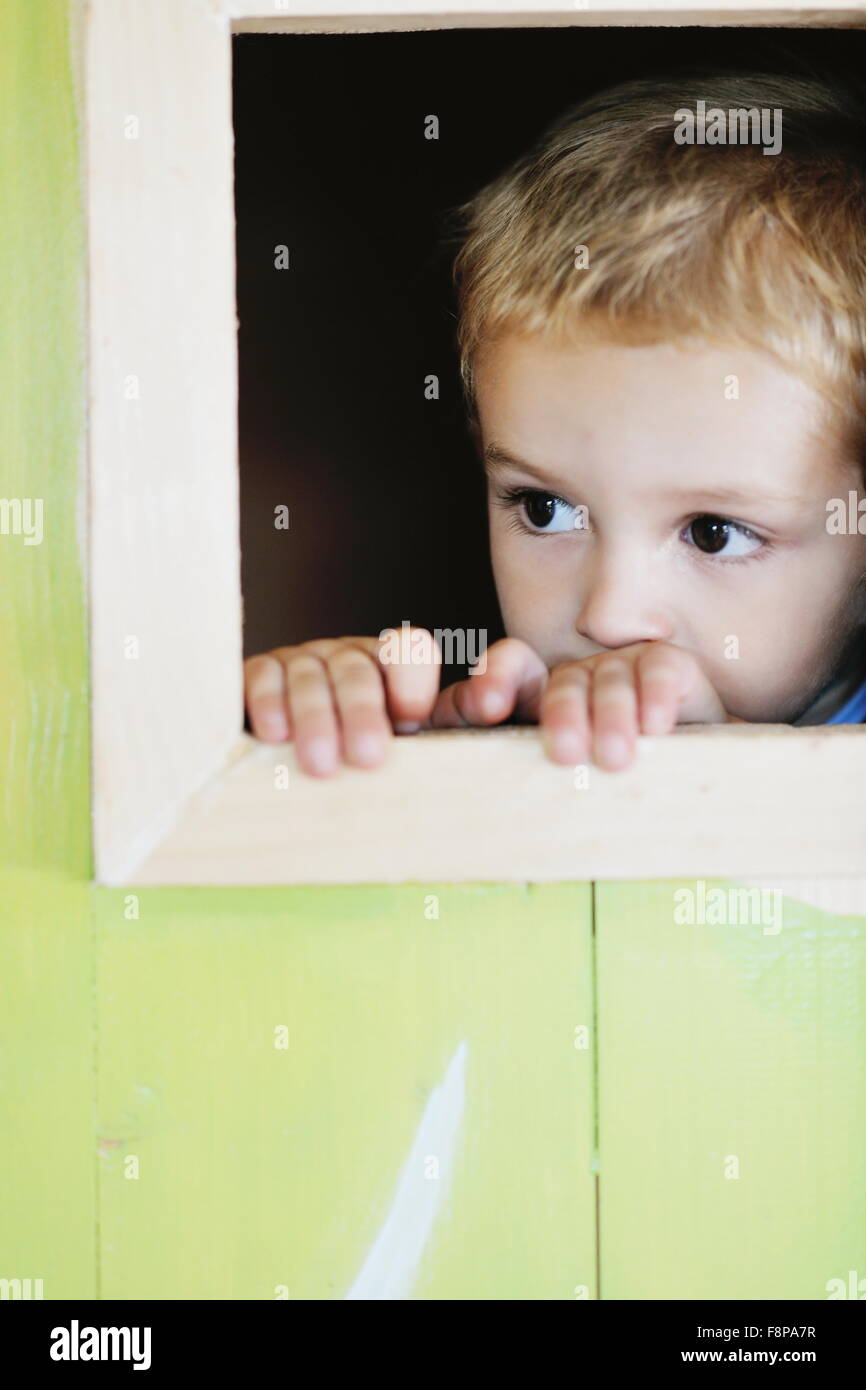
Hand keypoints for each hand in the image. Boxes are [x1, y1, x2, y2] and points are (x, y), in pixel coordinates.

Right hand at [243, 629, 441, 776]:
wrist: (289, 777)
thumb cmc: (364, 772)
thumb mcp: (415, 755)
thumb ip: (453, 733)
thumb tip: (491, 708)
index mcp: (393, 670)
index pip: (409, 653)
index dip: (411, 680)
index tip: (412, 717)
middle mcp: (349, 657)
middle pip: (358, 668)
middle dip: (363, 710)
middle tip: (369, 758)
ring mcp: (303, 661)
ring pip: (311, 674)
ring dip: (316, 717)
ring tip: (321, 765)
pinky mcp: (260, 672)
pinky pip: (262, 675)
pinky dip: (268, 701)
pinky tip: (274, 733)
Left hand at [432, 638, 731, 770]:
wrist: (697, 786)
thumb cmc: (616, 798)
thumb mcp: (562, 795)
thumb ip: (523, 787)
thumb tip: (481, 815)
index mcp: (540, 703)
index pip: (508, 675)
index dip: (493, 680)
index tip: (488, 708)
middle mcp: (578, 681)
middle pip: (560, 683)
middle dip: (561, 713)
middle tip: (565, 754)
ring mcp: (622, 669)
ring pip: (609, 678)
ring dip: (611, 714)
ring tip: (616, 758)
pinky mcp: (668, 667)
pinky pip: (658, 668)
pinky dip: (656, 692)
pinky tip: (655, 725)